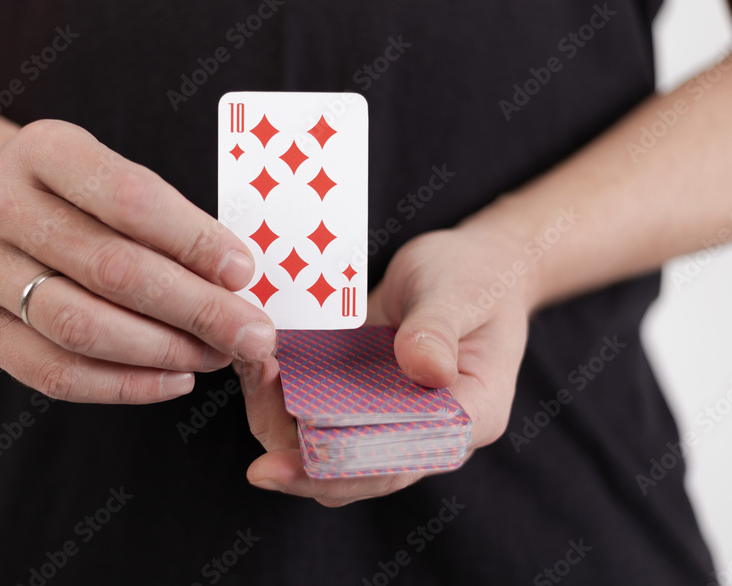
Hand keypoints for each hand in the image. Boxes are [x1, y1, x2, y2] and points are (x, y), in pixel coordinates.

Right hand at [0, 120, 275, 403]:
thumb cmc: (80, 194)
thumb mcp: (115, 174)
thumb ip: (168, 218)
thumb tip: (238, 281)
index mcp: (45, 149)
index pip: (131, 199)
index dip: (194, 241)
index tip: (243, 273)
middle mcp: (0, 204)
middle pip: (112, 269)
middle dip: (196, 309)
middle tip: (251, 334)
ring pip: (82, 326)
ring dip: (164, 350)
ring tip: (216, 356)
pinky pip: (54, 372)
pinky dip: (123, 385)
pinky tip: (173, 380)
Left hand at [236, 225, 532, 505]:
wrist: (472, 260)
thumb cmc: (477, 275)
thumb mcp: (460, 291)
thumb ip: (438, 330)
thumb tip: (424, 370)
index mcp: (467, 418)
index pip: (400, 464)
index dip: (339, 472)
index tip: (280, 466)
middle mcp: (426, 432)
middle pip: (354, 471)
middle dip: (296, 454)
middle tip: (254, 407)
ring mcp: (390, 416)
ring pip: (327, 448)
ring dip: (283, 422)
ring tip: (255, 374)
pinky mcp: (362, 395)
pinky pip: (318, 412)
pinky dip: (284, 396)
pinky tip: (261, 363)